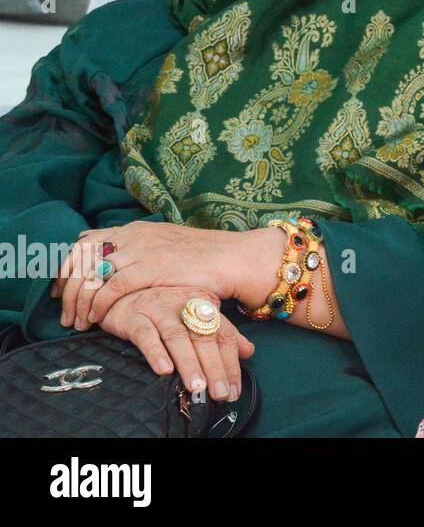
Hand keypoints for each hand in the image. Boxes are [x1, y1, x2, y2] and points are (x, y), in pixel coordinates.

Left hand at [52, 221, 279, 329]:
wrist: (234, 257)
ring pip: (92, 273)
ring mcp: (142, 249)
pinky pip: (112, 286)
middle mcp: (133, 235)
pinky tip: (97, 319)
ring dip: (79, 301)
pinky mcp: (152, 267)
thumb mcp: (165, 248)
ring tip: (77, 322)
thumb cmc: (204, 259)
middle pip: (81, 257)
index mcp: (134, 229)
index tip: (61, 289)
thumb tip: (116, 266)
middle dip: (66, 287)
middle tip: (64, 312)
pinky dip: (99, 304)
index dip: (67, 266)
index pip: (85, 242)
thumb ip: (140, 252)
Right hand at [98, 285, 252, 400]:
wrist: (122, 292)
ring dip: (189, 363)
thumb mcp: (196, 315)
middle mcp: (185, 304)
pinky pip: (145, 335)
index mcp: (204, 303)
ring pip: (177, 337)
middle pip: (204, 338)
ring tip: (197, 386)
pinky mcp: (134, 317)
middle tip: (219, 393)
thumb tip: (249, 351)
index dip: (231, 363)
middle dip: (214, 367)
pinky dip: (155, 352)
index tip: (233, 391)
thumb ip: (221, 333)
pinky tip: (164, 370)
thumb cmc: (164, 308)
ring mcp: (159, 309)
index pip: (223, 335)